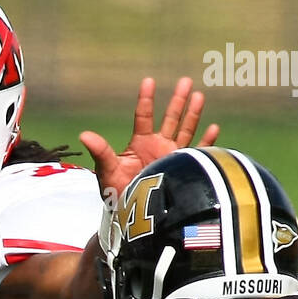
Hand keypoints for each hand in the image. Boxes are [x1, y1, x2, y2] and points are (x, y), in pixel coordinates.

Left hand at [81, 76, 219, 200]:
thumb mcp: (107, 170)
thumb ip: (101, 151)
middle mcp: (157, 146)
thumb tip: (84, 135)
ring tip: (199, 95)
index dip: (146, 100)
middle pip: (170, 119)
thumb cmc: (116, 193)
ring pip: (184, 131)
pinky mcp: (181, 170)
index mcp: (140, 143)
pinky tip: (213, 128)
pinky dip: (205, 142)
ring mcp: (171, 157)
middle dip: (178, 101)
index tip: (149, 81)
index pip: (143, 116)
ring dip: (192, 114)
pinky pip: (196, 153)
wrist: (130, 217)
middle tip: (186, 81)